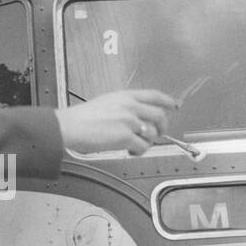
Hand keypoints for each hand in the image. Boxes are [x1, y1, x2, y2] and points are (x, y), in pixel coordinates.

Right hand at [55, 89, 177, 155]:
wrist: (70, 126)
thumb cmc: (82, 118)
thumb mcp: (107, 103)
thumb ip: (125, 107)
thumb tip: (138, 118)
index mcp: (125, 96)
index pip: (154, 95)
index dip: (167, 100)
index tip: (174, 105)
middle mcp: (130, 106)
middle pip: (159, 115)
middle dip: (162, 127)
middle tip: (157, 134)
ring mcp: (130, 121)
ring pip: (152, 133)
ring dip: (146, 141)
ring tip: (134, 144)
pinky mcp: (126, 136)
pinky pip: (143, 146)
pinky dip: (138, 150)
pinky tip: (129, 150)